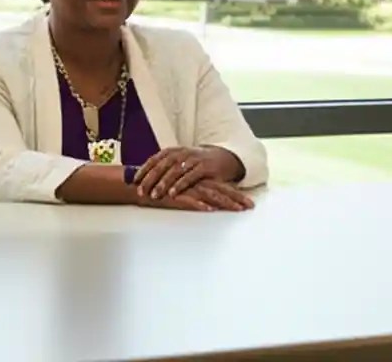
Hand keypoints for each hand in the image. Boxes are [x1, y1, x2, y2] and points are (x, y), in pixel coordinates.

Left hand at [135, 146, 243, 199]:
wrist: (223, 158)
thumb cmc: (197, 163)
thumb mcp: (181, 162)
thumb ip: (165, 168)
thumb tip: (143, 179)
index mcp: (173, 151)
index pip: (155, 159)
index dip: (144, 169)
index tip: (134, 181)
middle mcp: (182, 153)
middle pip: (162, 165)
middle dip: (150, 179)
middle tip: (141, 191)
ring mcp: (193, 159)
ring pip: (174, 171)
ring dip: (163, 183)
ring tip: (155, 195)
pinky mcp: (204, 167)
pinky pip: (190, 176)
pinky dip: (180, 185)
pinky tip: (173, 193)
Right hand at [137, 179, 253, 212]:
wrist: (140, 185)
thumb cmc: (163, 190)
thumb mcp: (183, 192)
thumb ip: (197, 196)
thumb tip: (211, 205)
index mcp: (199, 182)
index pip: (222, 187)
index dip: (237, 195)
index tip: (249, 203)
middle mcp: (196, 184)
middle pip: (221, 190)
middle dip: (237, 199)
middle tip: (250, 206)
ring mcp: (186, 189)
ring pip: (210, 195)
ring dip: (224, 202)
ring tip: (237, 209)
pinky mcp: (175, 196)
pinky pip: (189, 200)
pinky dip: (200, 204)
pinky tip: (209, 210)